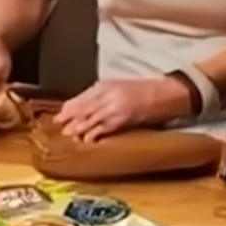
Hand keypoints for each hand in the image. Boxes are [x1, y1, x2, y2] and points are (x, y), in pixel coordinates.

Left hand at [53, 77, 191, 141]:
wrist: (168, 92)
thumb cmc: (147, 90)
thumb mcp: (121, 88)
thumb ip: (104, 96)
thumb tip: (88, 109)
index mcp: (105, 85)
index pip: (81, 97)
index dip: (69, 108)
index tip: (59, 115)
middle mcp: (107, 93)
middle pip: (82, 107)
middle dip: (69, 118)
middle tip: (57, 127)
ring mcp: (115, 105)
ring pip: (90, 117)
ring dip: (78, 127)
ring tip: (68, 135)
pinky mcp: (124, 117)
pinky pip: (105, 126)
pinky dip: (94, 133)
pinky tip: (87, 140)